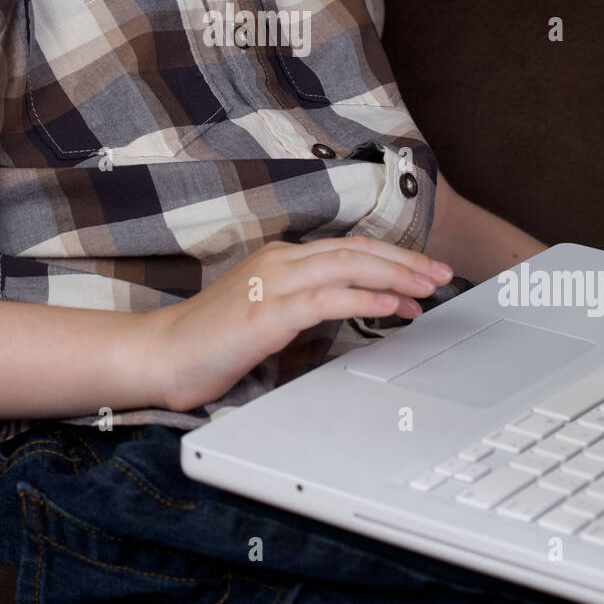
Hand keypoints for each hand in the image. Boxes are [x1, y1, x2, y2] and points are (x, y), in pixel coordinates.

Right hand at [144, 236, 453, 412]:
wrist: (160, 356)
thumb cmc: (210, 342)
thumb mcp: (266, 314)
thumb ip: (304, 304)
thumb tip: (354, 309)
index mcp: (279, 258)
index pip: (349, 247)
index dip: (392, 256)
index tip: (425, 270)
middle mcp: (278, 261)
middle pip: (356, 249)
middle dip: (406, 261)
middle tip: (443, 275)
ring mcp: (271, 284)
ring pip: (348, 265)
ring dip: (395, 275)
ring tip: (428, 289)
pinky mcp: (266, 313)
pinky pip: (326, 299)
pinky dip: (365, 298)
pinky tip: (391, 306)